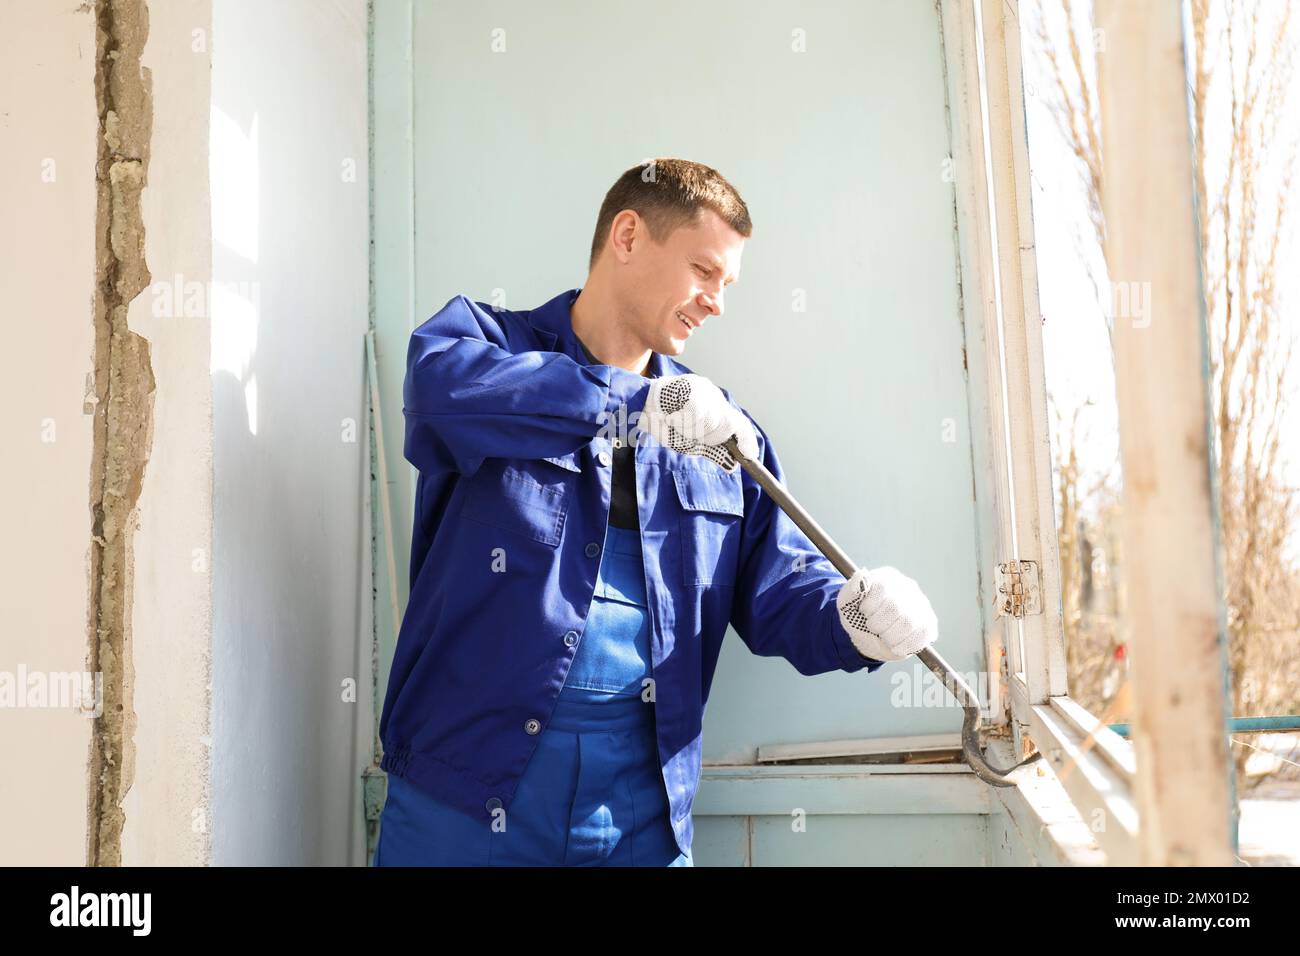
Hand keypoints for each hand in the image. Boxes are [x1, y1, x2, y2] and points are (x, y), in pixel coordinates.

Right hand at [640, 373, 758, 473]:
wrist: (638, 410)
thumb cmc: (665, 426)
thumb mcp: (693, 442)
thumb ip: (713, 450)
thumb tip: (733, 465)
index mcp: (715, 408)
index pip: (739, 424)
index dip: (746, 441)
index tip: (749, 456)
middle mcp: (713, 395)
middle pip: (729, 423)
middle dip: (712, 436)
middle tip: (689, 434)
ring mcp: (704, 388)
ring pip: (713, 420)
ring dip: (693, 430)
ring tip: (676, 424)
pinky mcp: (692, 386)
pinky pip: (697, 413)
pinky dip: (682, 422)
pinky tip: (671, 418)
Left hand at [836, 566, 937, 661]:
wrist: (868, 635)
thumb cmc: (857, 615)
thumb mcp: (847, 601)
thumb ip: (852, 588)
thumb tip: (862, 576)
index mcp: (888, 578)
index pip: (883, 588)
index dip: (870, 606)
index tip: (864, 612)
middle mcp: (909, 588)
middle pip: (896, 608)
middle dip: (878, 624)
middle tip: (872, 626)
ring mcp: (922, 606)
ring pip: (909, 624)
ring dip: (889, 636)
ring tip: (883, 635)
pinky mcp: (929, 624)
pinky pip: (921, 637)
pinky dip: (904, 646)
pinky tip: (894, 644)